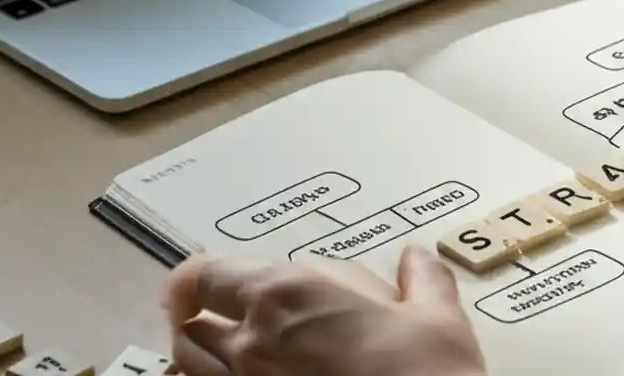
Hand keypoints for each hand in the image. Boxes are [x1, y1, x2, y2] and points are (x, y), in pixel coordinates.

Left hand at [162, 245, 485, 375]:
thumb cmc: (423, 373)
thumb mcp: (436, 318)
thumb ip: (422, 280)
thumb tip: (416, 259)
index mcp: (285, 295)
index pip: (201, 276)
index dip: (196, 279)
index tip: (206, 285)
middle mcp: (250, 343)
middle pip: (187, 327)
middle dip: (200, 319)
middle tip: (230, 320)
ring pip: (189, 368)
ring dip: (204, 357)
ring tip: (239, 355)